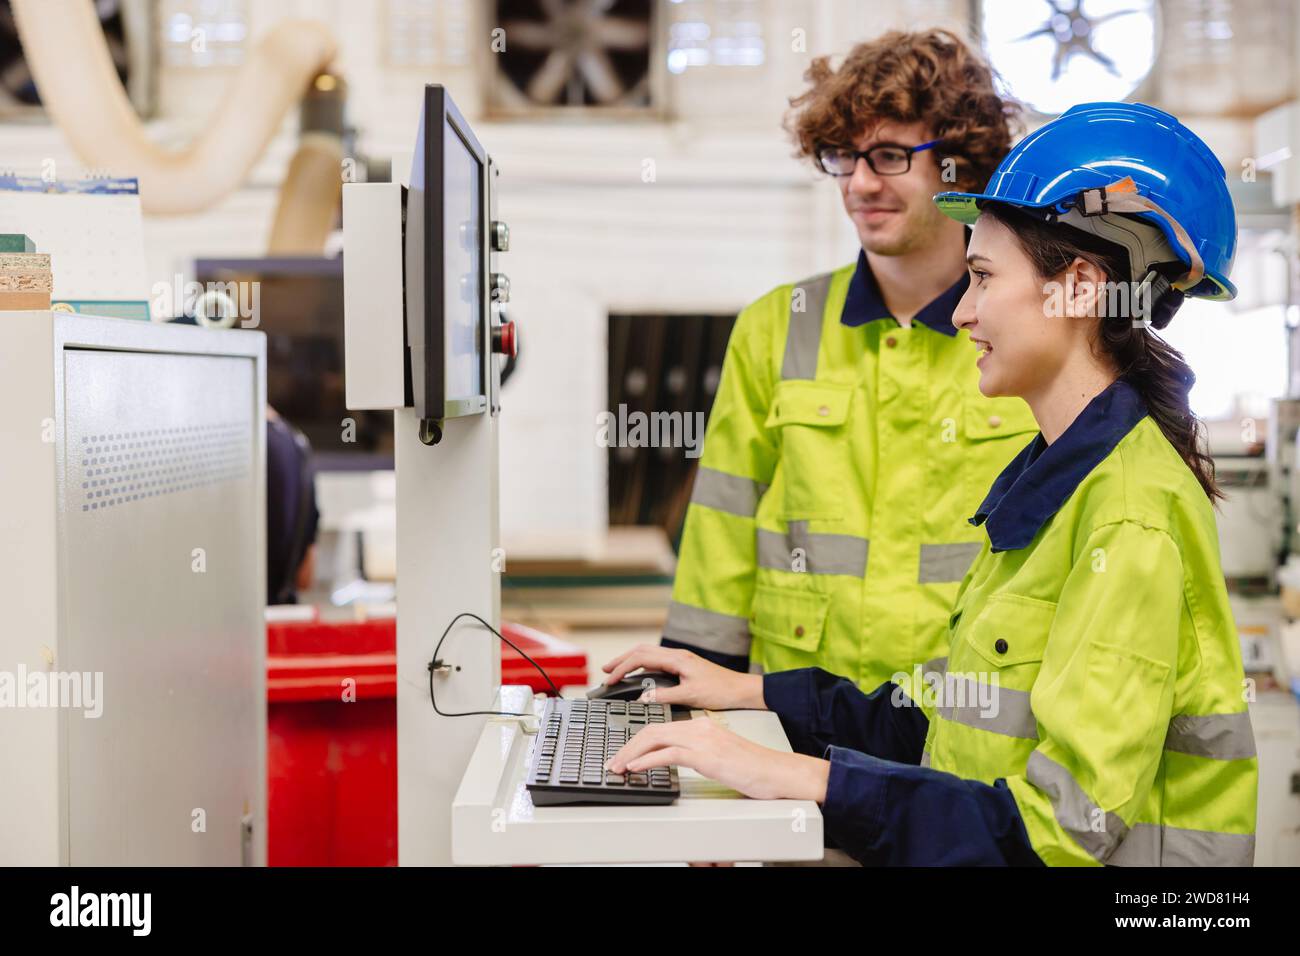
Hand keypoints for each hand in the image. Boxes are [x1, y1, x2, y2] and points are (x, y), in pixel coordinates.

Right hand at [601, 644, 763, 710]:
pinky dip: (642, 665)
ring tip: (617, 671)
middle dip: (621, 660)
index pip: (641, 658)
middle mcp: (677, 655)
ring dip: (631, 661)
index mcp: (677, 659)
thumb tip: (643, 697)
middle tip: (606, 671)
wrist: (740, 689)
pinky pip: (657, 660)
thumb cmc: (720, 691)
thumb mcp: (690, 696)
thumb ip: (664, 695)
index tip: (610, 679)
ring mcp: (680, 658)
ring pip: (648, 654)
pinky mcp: (683, 664)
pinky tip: (638, 675)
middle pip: (641, 651)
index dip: (622, 668)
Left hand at [605, 717, 829, 801]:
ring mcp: (702, 739)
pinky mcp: (706, 754)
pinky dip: (646, 761)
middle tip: (613, 762)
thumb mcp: (718, 757)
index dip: (636, 742)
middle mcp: (699, 726)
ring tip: (618, 767)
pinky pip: (667, 754)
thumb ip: (696, 754)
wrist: (778, 772)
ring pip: (654, 738)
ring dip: (630, 754)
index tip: (623, 756)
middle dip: (627, 747)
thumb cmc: (753, 768)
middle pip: (651, 730)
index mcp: (700, 725)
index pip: (660, 728)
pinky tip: (636, 769)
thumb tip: (673, 761)